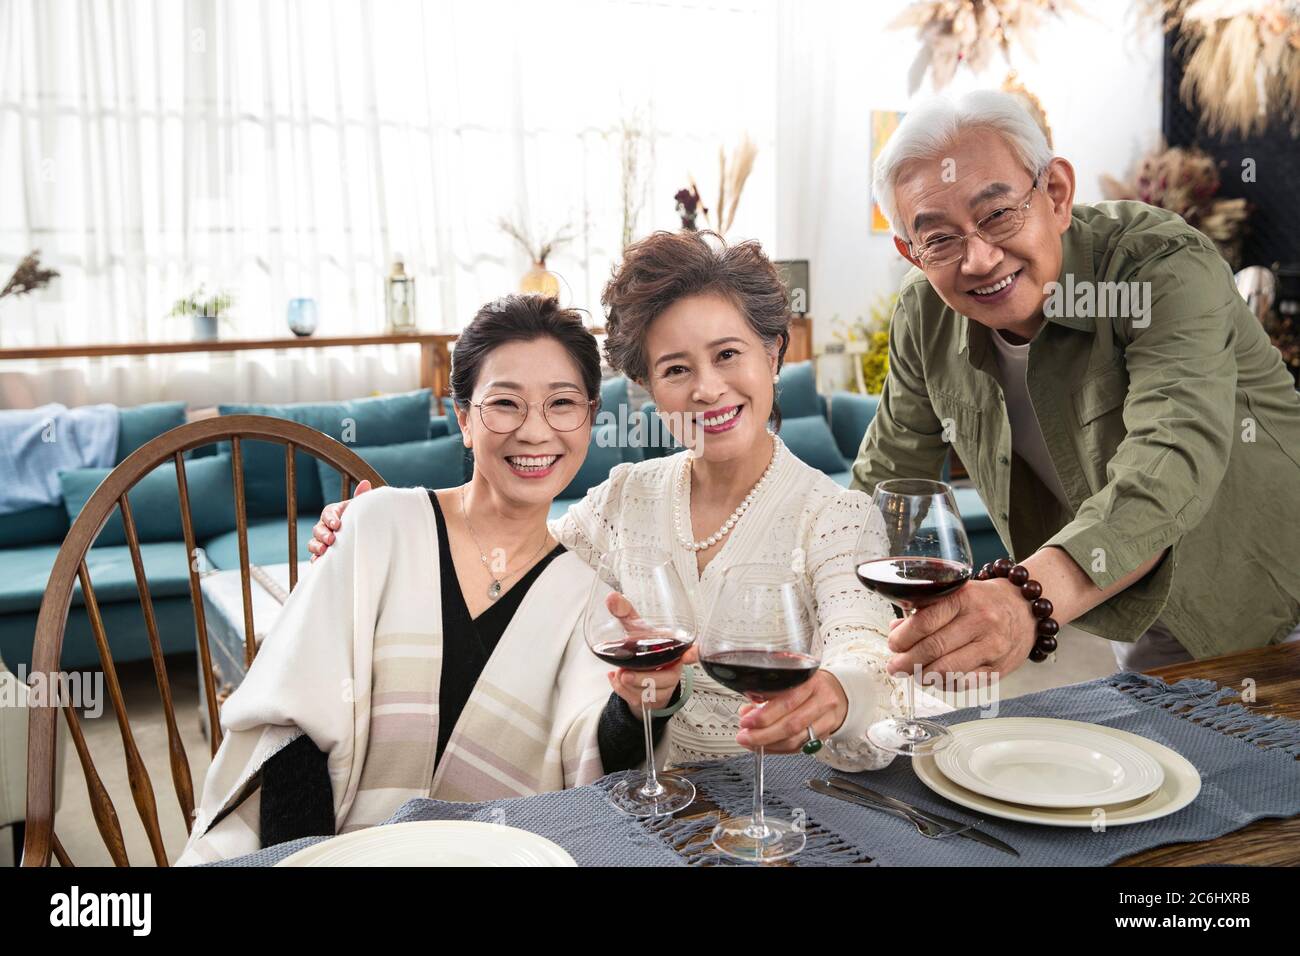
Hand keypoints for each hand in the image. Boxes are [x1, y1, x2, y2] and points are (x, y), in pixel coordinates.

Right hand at [308, 479, 370, 561]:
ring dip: (316, 546)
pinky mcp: (323, 555)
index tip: (337, 524)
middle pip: (318, 528)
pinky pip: (315, 558)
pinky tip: (320, 563)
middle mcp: (325, 526)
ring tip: (324, 551)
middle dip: (323, 534)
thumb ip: (361, 497)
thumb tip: (365, 483)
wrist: (364, 538)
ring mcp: (322, 541)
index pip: (328, 513)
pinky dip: (316, 560)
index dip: (331, 518)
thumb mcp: (361, 510)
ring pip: (313, 543)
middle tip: (331, 540)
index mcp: (334, 513)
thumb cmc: (361, 520)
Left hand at [604, 591, 694, 714]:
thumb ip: (625, 613)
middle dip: (641, 678)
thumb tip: (612, 598)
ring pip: (649, 693)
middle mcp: (672, 669)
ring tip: (619, 672)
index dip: (692, 654)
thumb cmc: (644, 648)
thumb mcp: (635, 629)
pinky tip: (614, 678)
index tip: (689, 655)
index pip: (690, 653)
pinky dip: (620, 690)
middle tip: (624, 672)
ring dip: (628, 685)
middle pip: (665, 679)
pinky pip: (637, 699)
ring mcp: (664, 687)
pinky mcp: (652, 700)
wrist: (639, 673)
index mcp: (673, 650)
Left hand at [734, 671, 847, 753]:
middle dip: (763, 733)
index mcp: (811, 681)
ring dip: (769, 744)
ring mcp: (825, 720)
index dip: (764, 714)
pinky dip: (778, 749)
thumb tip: (746, 711)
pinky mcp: (823, 736)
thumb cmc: (809, 685)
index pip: (787, 701)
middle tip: (744, 736)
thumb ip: (768, 694)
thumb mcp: (792, 680)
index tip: (745, 719)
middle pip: (791, 724)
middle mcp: (822, 701)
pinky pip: (798, 747)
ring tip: (751, 743)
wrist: (837, 693)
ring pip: (795, 739)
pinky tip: (765, 746)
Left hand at [887, 578, 1037, 683]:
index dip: (902, 638)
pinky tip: (937, 679)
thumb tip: (896, 630)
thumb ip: (925, 610)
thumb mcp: (956, 594)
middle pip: (933, 648)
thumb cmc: (985, 601)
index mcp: (964, 598)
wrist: (1025, 609)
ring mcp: (992, 647)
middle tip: (895, 667)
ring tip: (913, 674)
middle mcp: (980, 621)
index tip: (893, 645)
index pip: (925, 622)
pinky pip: (964, 683)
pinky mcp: (999, 669)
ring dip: (923, 676)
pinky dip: (945, 684)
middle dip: (907, 661)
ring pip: (948, 670)